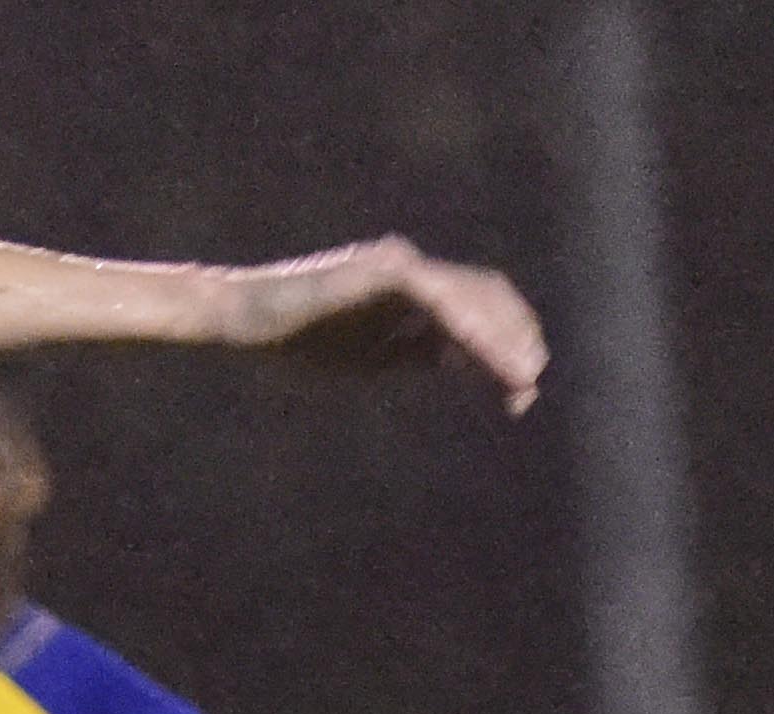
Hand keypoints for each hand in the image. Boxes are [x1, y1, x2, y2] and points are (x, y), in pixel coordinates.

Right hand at [227, 236, 544, 413]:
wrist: (243, 317)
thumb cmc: (293, 342)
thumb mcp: (368, 359)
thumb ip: (416, 355)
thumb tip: (466, 361)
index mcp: (409, 288)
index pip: (474, 308)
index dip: (502, 344)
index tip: (518, 387)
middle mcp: (413, 268)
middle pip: (486, 295)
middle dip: (515, 338)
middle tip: (530, 381)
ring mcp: (400, 265)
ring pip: (471, 297)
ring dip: (501, 338)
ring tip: (521, 375)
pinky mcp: (386, 271)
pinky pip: (440, 301)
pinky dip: (468, 331)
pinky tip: (485, 358)